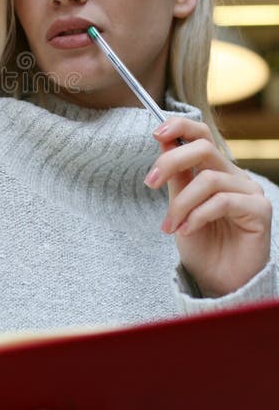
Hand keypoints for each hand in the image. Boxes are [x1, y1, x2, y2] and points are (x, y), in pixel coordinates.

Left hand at [145, 117, 271, 296]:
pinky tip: (185, 230)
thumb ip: (176, 175)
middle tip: (150, 182)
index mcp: (216, 170)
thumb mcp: (180, 206)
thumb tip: (164, 140)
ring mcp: (250, 192)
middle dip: (171, 162)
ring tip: (169, 226)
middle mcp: (235, 176)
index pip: (202, 135)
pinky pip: (223, 201)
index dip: (180, 127)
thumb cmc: (202, 245)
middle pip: (203, 148)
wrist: (219, 282)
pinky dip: (197, 215)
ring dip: (181, 203)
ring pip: (208, 179)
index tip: (156, 134)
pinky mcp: (259, 211)